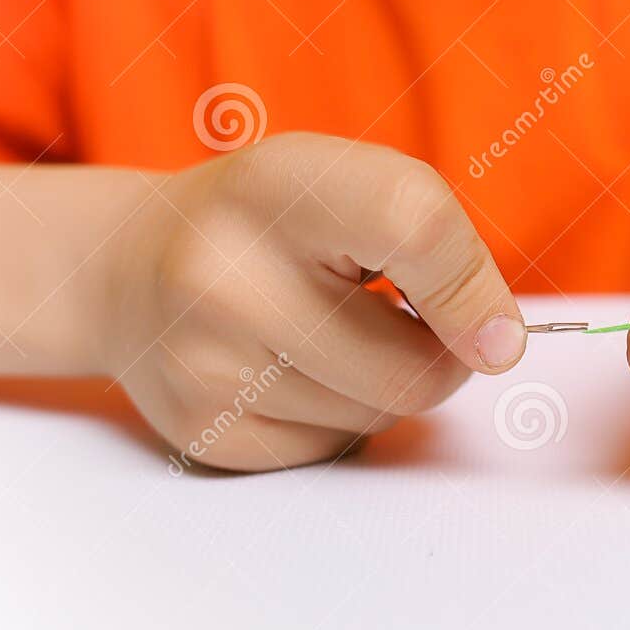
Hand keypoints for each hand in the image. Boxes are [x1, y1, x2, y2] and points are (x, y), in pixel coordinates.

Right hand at [98, 132, 523, 471]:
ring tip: (327, 333)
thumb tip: (500, 347)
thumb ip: (439, 244)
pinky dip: (338, 418)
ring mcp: (206, 365)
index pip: (415, 228)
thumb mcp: (347, 181)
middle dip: (440, 358)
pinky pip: (334, 448)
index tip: (498, 333)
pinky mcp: (204, 432)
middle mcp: (227, 276)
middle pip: (415, 372)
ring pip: (381, 416)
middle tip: (398, 318)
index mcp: (282, 185)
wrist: (130, 266)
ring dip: (385, 386)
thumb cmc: (273, 221)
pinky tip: (290, 371)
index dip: (474, 289)